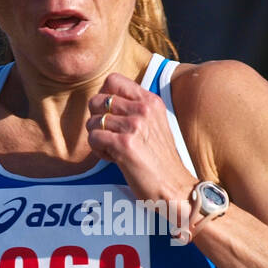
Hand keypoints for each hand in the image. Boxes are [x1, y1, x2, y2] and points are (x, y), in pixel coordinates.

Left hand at [86, 72, 195, 220]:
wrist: (175, 187)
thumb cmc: (162, 160)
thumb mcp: (156, 125)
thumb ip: (136, 109)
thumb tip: (104, 100)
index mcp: (151, 101)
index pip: (113, 80)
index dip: (104, 96)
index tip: (110, 115)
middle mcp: (143, 109)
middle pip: (97, 100)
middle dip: (96, 119)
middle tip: (109, 135)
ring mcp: (134, 126)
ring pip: (93, 121)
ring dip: (98, 138)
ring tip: (114, 150)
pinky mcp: (124, 145)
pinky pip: (93, 138)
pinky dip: (98, 151)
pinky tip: (113, 158)